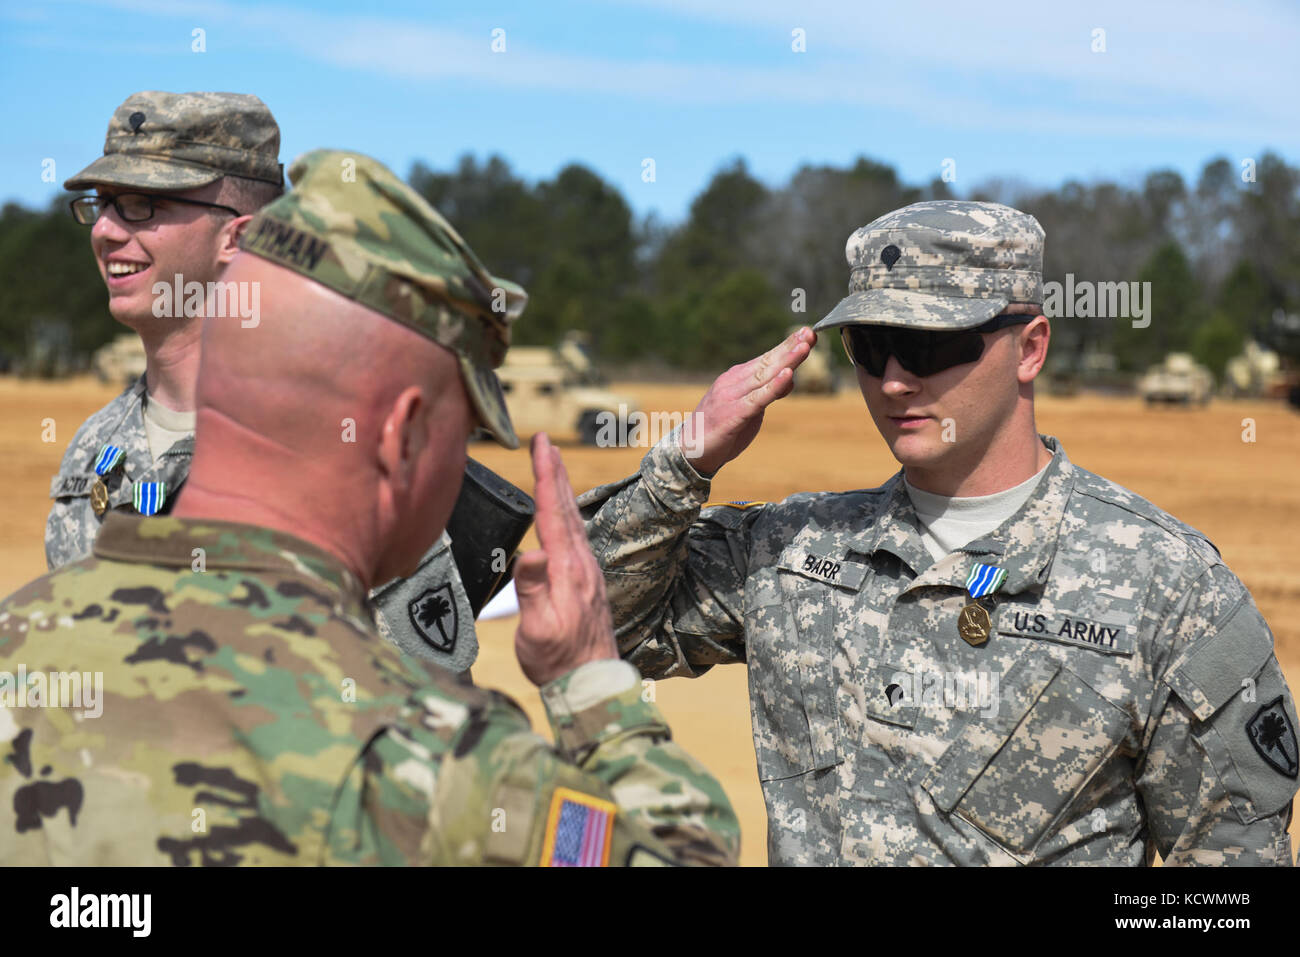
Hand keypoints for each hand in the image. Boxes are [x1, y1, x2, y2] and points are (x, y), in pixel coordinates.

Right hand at [513, 433, 617, 685]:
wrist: (590, 684)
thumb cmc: (558, 661)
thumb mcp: (537, 629)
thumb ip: (533, 590)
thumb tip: (530, 552)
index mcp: (567, 571)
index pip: (553, 513)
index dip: (546, 475)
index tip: (541, 444)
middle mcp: (581, 565)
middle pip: (566, 508)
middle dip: (555, 471)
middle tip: (545, 441)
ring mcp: (587, 572)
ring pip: (573, 520)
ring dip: (562, 489)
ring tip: (552, 465)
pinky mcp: (586, 582)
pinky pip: (575, 536)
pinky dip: (566, 514)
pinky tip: (563, 513)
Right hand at [680, 327, 814, 476]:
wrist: (688, 450)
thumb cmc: (719, 430)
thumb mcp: (747, 408)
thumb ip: (766, 392)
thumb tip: (789, 377)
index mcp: (735, 378)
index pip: (766, 359)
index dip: (787, 346)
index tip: (807, 333)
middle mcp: (733, 382)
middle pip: (767, 362)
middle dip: (790, 347)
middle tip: (810, 332)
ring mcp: (731, 397)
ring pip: (764, 375)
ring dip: (786, 360)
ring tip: (804, 347)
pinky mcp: (732, 415)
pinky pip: (757, 399)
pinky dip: (773, 386)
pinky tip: (787, 375)